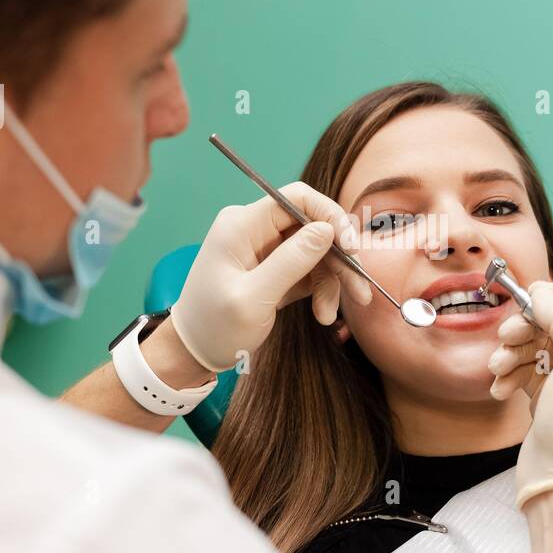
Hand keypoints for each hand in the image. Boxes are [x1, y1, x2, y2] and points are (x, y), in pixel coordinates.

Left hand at [169, 183, 372, 371]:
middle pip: (313, 226)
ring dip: (332, 280)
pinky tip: (322, 314)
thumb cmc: (214, 328)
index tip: (352, 248)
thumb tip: (327, 229)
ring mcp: (266, 248)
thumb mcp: (254, 299)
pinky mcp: (275, 268)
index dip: (330, 216)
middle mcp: (255, 230)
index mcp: (242, 225)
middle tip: (359, 290)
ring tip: (329, 315)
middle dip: (339, 258)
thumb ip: (291, 262)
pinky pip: (310, 268)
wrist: (193, 353)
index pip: (297, 198)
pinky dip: (321, 289)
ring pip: (317, 250)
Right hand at [487, 282, 552, 508]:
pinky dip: (510, 373)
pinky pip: (526, 369)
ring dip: (513, 350)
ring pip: (539, 344)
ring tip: (499, 367)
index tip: (536, 301)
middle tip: (508, 335)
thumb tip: (544, 292)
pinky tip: (501, 388)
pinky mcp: (551, 397)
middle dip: (530, 325)